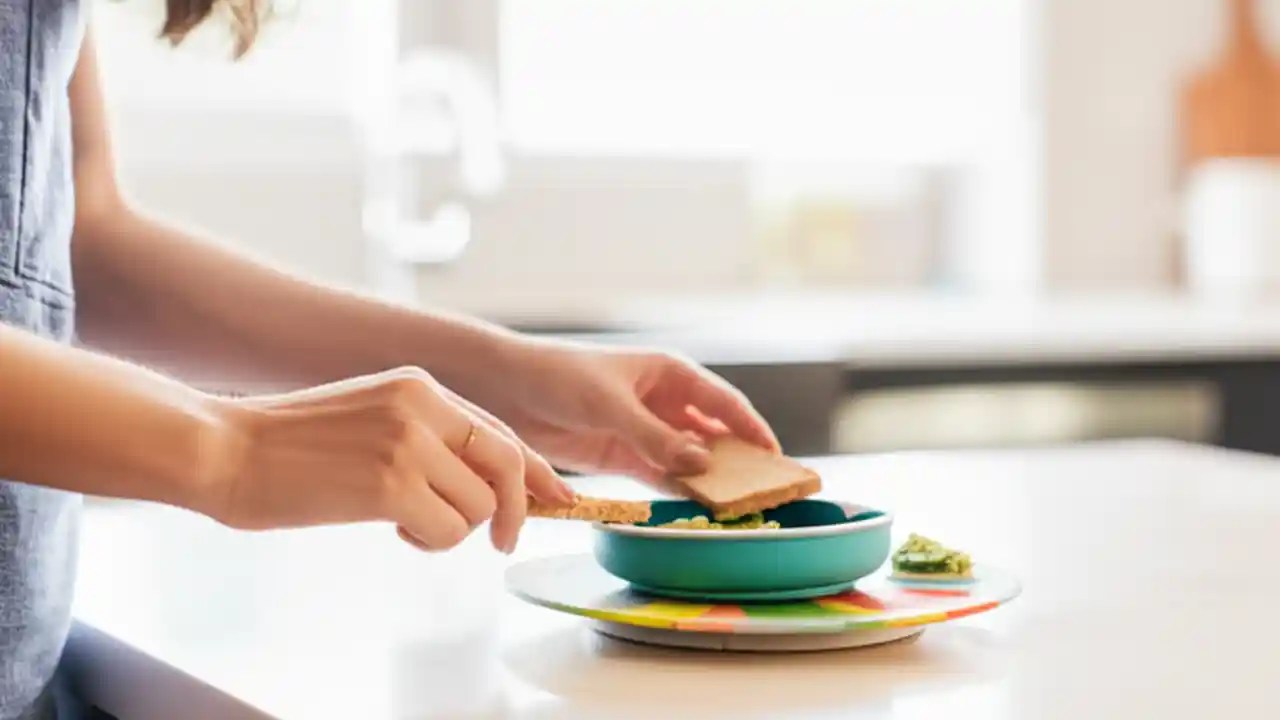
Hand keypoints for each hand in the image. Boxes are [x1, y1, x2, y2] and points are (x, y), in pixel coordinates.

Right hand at [207, 367, 573, 551]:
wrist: (224, 449)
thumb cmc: (288, 445)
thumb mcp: (371, 417)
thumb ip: (427, 437)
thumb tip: (484, 483)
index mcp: (420, 386)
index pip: (500, 430)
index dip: (533, 470)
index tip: (557, 496)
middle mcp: (423, 407)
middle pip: (507, 464)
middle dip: (516, 509)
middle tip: (503, 542)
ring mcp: (409, 444)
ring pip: (477, 506)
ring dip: (450, 529)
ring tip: (402, 522)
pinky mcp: (391, 484)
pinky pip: (447, 531)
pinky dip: (429, 543)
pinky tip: (392, 531)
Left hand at [467, 342, 779, 481]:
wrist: (507, 389)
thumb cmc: (560, 377)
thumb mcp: (610, 404)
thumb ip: (655, 436)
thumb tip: (702, 464)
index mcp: (670, 373)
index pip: (725, 404)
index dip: (753, 430)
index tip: (779, 459)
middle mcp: (664, 402)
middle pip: (714, 434)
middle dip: (739, 460)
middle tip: (767, 491)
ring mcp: (645, 430)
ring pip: (691, 458)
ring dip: (711, 480)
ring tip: (739, 507)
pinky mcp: (623, 455)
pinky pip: (662, 475)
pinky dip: (680, 490)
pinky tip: (698, 509)